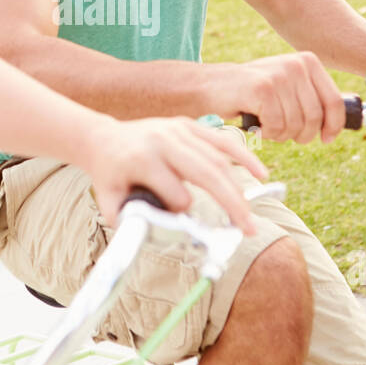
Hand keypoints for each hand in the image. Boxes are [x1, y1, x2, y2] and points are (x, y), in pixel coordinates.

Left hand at [82, 117, 268, 233]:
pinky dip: (244, 157)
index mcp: (142, 159)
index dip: (183, 212)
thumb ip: (127, 222)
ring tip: (249, 216)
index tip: (185, 225)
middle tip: (247, 230)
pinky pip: (223, 141)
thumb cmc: (110, 175)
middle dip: (231, 203)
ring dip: (239, 190)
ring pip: (218, 160)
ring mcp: (179, 130)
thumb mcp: (108, 201)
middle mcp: (164, 140)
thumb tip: (154, 238)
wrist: (104, 139)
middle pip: (207, 174)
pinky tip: (261, 174)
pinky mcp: (189, 126)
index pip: (176, 193)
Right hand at [209, 53, 346, 144]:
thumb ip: (312, 97)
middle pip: (315, 118)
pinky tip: (256, 124)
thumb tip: (341, 122)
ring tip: (267, 125)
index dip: (333, 126)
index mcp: (308, 62)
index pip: (334, 101)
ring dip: (281, 134)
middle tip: (284, 133)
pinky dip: (267, 133)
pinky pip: (277, 126)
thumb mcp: (288, 87)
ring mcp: (279, 75)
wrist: (210, 86)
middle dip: (301, 134)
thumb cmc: (251, 92)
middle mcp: (296, 64)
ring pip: (296, 125)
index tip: (327, 138)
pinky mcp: (263, 89)